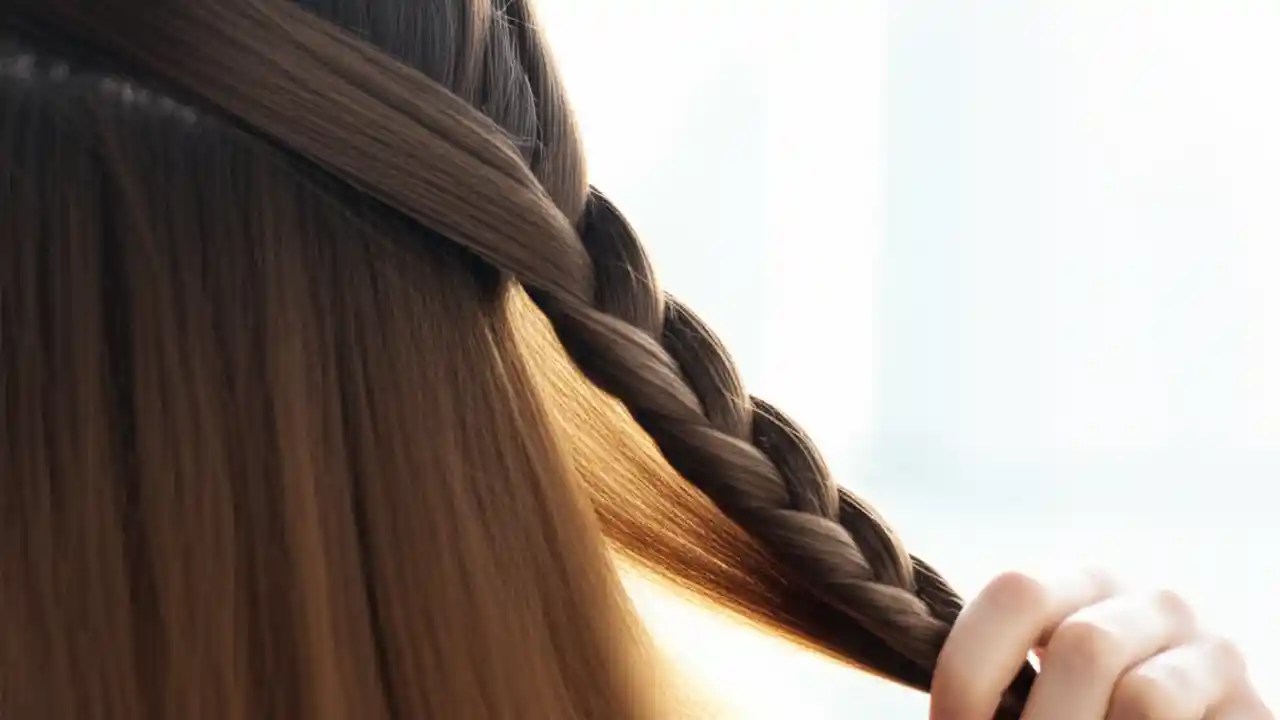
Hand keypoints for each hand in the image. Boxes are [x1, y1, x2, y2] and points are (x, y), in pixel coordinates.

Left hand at [929, 569, 1272, 718]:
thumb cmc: (1082, 719)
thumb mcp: (1036, 694)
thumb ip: (998, 693)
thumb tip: (947, 719)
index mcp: (1077, 589)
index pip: (1016, 591)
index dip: (972, 667)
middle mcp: (1149, 604)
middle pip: (1083, 645)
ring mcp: (1209, 651)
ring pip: (1143, 696)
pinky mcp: (1251, 707)